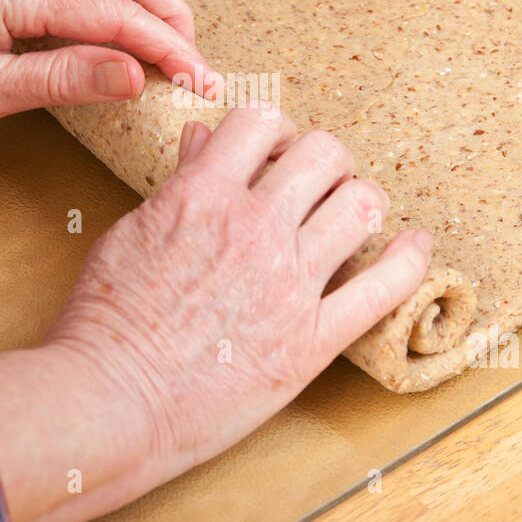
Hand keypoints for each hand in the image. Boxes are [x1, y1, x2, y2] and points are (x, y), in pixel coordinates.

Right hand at [46, 105, 432, 489]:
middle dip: (323, 162)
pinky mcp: (311, 339)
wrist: (111, 401)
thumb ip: (178, 184)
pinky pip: (384, 288)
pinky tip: (415, 247)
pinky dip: (409, 261)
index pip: (261, 121)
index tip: (272, 153)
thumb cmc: (106, 322)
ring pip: (362, 205)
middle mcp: (253, 228)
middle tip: (313, 188)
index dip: (272, 131)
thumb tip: (203, 139)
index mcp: (202, 195)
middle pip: (325, 154)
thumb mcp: (130, 233)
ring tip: (350, 218)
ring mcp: (288, 283)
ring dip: (360, 203)